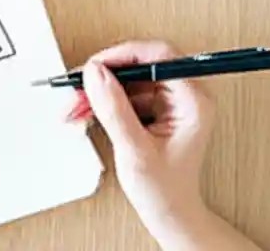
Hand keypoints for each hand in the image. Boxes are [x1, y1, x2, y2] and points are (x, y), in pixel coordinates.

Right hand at [79, 41, 258, 250]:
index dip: (122, 56)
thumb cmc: (164, 190)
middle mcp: (185, 95)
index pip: (159, 56)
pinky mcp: (156, 108)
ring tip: (77, 107)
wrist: (169, 213)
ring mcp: (170, 101)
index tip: (94, 67)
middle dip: (104, 78)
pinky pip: (126, 93)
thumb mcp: (135, 150)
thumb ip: (114, 109)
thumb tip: (96, 73)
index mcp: (193, 101)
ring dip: (100, 91)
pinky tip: (87, 114)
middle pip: (140, 65)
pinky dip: (104, 102)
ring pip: (128, 79)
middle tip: (78, 89)